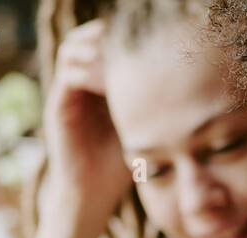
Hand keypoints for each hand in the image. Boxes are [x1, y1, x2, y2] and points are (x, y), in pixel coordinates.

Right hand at [40, 20, 133, 227]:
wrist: (91, 195)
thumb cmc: (118, 167)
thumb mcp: (139, 127)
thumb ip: (151, 103)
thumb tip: (187, 82)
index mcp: (95, 86)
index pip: (101, 43)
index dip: (120, 34)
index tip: (147, 34)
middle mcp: (78, 85)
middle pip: (84, 38)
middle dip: (106, 33)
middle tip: (132, 35)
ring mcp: (66, 94)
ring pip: (71, 49)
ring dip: (93, 45)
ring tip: (119, 51)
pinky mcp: (58, 107)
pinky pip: (68, 76)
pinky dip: (87, 70)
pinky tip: (111, 77)